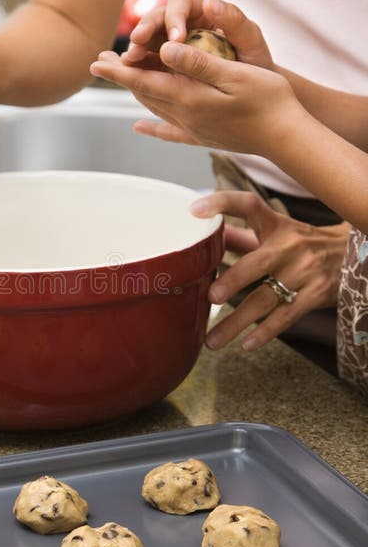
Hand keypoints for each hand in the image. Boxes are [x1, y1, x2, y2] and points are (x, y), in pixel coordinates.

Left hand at [90, 41, 298, 156]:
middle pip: (144, 94)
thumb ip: (198, 63)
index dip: (119, 70)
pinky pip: (169, 131)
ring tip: (120, 80)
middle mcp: (186, 116)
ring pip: (154, 108)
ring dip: (134, 93)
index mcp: (190, 98)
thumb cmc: (268, 100)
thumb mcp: (235, 74)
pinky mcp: (204, 137)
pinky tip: (140, 127)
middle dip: (122, 78)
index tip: (96, 61)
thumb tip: (163, 50)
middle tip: (99, 64)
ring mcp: (194, 129)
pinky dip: (152, 126)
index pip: (145, 81)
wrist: (286, 137)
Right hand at [121, 0, 273, 68]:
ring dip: (136, 49)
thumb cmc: (256, 63)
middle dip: (145, 29)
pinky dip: (137, 68)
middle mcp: (183, 23)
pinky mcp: (163, 64)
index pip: (180, 4)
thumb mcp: (251, 41)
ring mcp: (170, 44)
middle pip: (156, 18)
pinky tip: (130, 76)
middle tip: (137, 44)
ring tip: (129, 61)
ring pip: (146, 39)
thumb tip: (211, 1)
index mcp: (203, 11)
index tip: (175, 38)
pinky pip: (146, 63)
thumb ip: (235, 21)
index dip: (173, 18)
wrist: (255, 92)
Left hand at [190, 191, 347, 350]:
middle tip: (211, 297)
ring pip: (266, 298)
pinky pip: (287, 315)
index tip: (196, 209)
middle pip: (257, 263)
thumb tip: (204, 234)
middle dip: (233, 281)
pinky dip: (266, 331)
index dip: (222, 203)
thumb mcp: (277, 233)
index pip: (248, 205)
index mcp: (276, 226)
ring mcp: (306, 271)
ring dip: (237, 322)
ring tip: (213, 340)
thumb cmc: (304, 244)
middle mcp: (290, 245)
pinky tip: (247, 343)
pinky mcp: (317, 294)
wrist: (356, 254)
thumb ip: (242, 237)